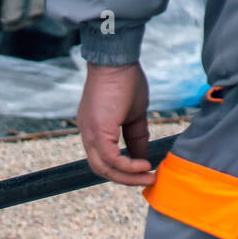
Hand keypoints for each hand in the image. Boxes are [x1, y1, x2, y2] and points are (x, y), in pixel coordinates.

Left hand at [77, 62, 154, 185]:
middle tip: (148, 179)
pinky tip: (144, 165)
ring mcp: (90, 134)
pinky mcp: (97, 131)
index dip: (122, 171)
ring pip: (105, 168)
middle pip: (102, 169)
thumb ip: (137, 138)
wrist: (117, 59)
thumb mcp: (134, 116)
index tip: (143, 173)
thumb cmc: (125, 80)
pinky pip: (112, 159)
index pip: (103, 161)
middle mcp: (88, 135)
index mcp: (94, 131)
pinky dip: (128, 166)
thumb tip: (144, 158)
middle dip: (126, 179)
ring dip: (128, 177)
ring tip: (149, 176)